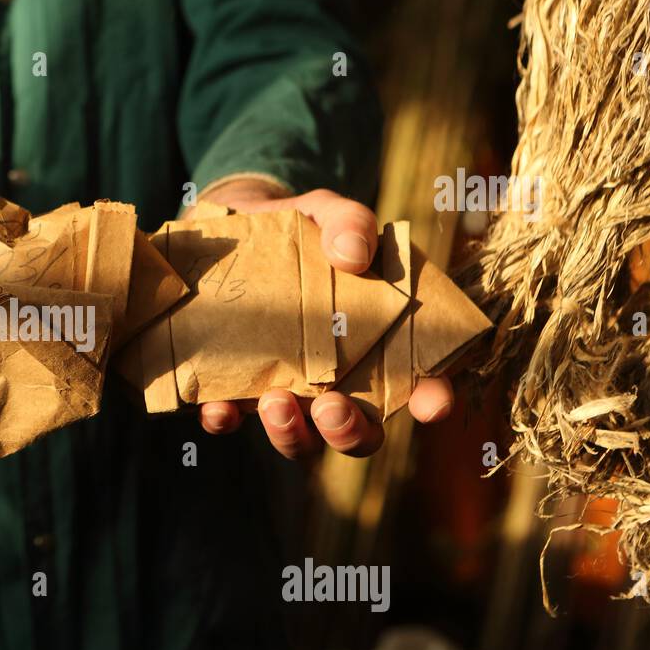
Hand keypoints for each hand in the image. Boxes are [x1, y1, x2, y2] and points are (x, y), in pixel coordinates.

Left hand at [191, 178, 452, 457]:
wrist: (228, 228)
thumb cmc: (296, 227)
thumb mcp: (325, 212)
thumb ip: (348, 222)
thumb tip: (353, 254)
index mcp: (377, 342)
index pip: (419, 383)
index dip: (432, 399)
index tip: (431, 402)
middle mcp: (336, 379)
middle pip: (357, 431)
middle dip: (349, 432)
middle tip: (333, 408)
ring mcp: (285, 389)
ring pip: (298, 437)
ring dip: (290, 433)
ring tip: (276, 402)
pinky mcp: (233, 388)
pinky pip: (229, 419)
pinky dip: (224, 419)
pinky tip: (217, 407)